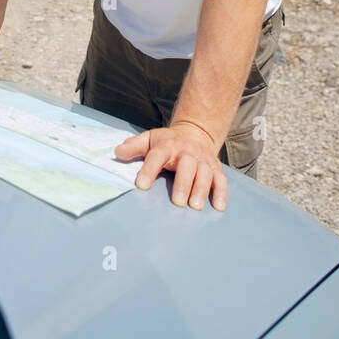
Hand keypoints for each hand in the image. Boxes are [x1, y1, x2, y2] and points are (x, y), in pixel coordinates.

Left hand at [113, 120, 227, 210]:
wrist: (196, 132)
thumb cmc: (168, 142)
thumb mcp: (150, 139)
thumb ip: (134, 146)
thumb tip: (117, 152)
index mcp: (167, 146)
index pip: (156, 157)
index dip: (149, 170)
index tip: (141, 185)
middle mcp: (186, 152)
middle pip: (186, 166)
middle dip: (182, 183)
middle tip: (177, 201)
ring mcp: (202, 160)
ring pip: (204, 173)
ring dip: (201, 189)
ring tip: (195, 206)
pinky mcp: (215, 168)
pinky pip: (220, 179)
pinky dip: (221, 192)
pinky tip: (219, 206)